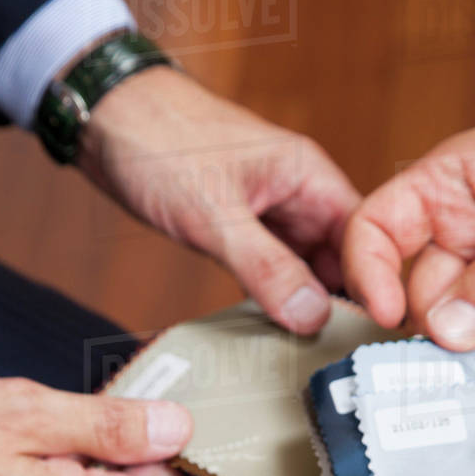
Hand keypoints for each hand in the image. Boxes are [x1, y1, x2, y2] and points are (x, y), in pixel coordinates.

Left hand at [77, 67, 358, 334]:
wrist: (103, 117)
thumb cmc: (158, 142)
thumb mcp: (214, 213)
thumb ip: (265, 266)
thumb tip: (312, 315)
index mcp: (308, 177)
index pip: (363, 238)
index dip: (372, 285)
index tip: (368, 334)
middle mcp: (297, 194)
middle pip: (339, 259)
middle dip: (339, 304)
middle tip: (337, 358)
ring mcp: (268, 212)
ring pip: (304, 269)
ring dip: (303, 305)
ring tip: (308, 354)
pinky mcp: (239, 227)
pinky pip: (270, 270)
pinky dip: (271, 298)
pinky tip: (268, 331)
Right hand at [343, 118, 474, 348]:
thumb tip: (444, 330)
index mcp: (456, 184)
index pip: (379, 225)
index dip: (371, 269)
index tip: (388, 314)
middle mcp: (465, 233)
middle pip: (413, 290)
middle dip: (429, 324)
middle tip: (456, 351)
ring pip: (447, 329)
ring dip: (459, 355)